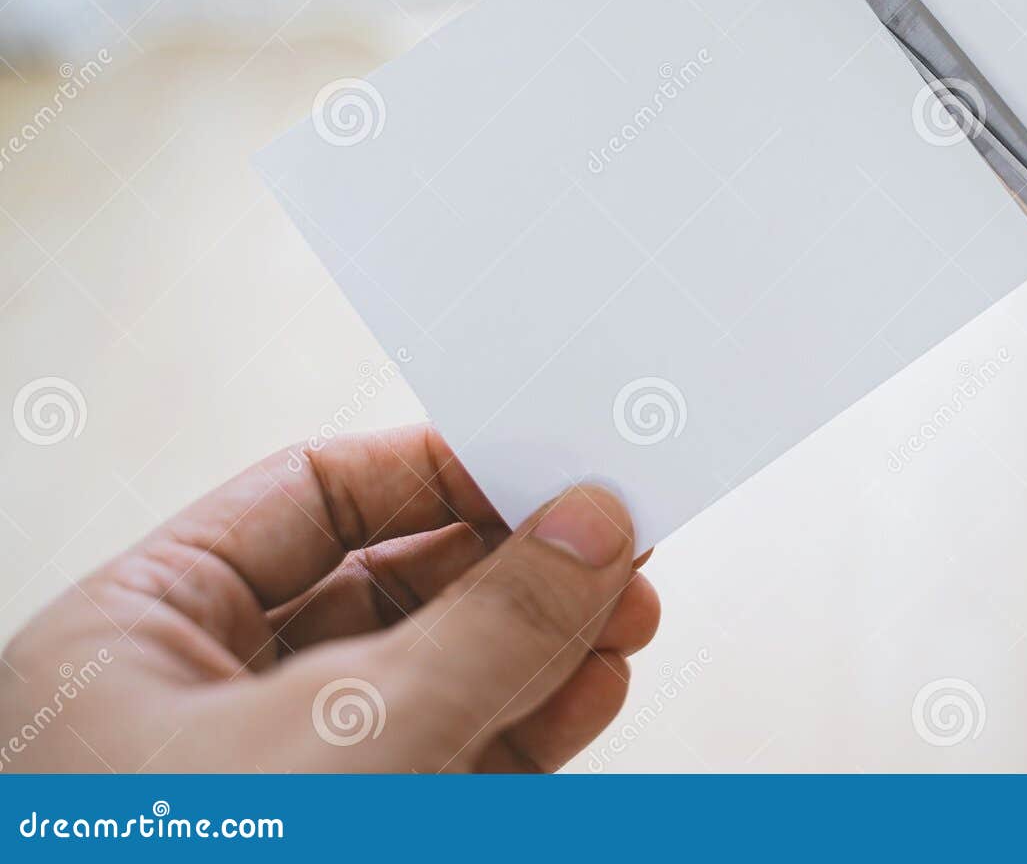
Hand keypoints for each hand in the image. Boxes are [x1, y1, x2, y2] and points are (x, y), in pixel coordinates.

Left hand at [0, 426, 658, 771]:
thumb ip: (487, 624)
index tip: (547, 462)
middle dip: (512, 563)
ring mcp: (276, 783)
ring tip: (628, 610)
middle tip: (613, 540)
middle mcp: (199, 702)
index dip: (436, 469)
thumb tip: (590, 525)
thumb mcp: (353, 740)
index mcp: (137, 636)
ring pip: (430, 676)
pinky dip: (525, 723)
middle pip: (386, 586)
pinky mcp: (341, 838)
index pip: (307, 499)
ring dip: (537, 641)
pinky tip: (594, 683)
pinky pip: (447, 758)